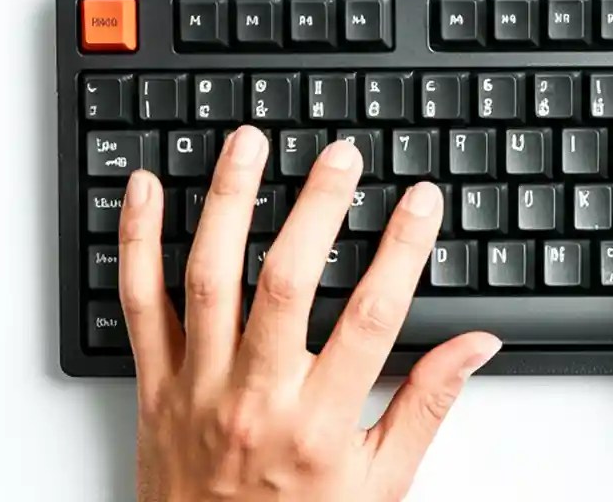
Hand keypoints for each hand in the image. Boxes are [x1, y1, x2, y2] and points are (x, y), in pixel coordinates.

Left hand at [117, 127, 500, 500]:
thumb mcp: (382, 484)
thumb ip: (427, 406)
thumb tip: (476, 346)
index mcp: (319, 423)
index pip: (372, 317)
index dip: (402, 250)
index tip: (421, 202)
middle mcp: (256, 397)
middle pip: (286, 283)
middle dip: (318, 209)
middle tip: (341, 158)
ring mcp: (197, 386)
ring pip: (208, 277)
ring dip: (228, 202)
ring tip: (249, 145)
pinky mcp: (153, 384)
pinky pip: (137, 303)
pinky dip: (136, 241)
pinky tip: (146, 189)